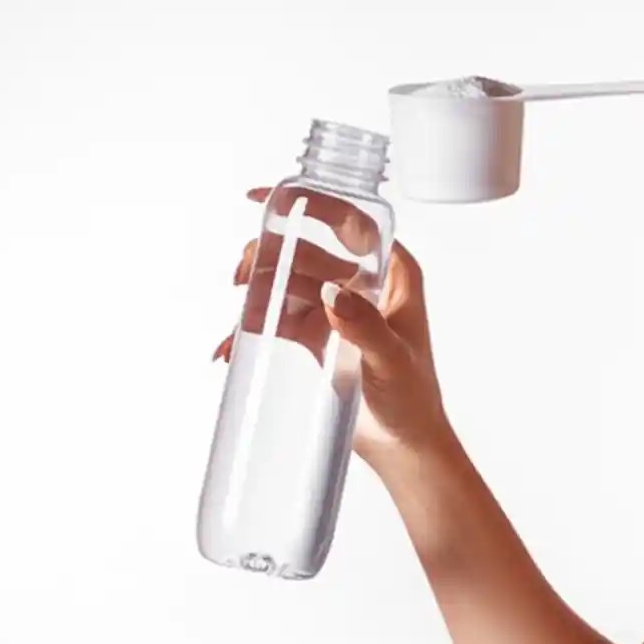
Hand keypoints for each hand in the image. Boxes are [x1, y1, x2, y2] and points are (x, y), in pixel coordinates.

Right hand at [214, 185, 458, 474]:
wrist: (404, 446)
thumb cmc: (413, 401)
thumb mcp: (392, 361)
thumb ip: (366, 328)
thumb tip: (332, 295)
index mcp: (394, 273)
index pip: (352, 223)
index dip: (313, 203)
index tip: (272, 197)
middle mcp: (364, 284)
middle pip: (306, 250)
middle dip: (269, 255)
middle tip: (241, 276)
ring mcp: (337, 308)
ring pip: (287, 281)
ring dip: (257, 291)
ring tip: (240, 316)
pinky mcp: (318, 334)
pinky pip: (278, 317)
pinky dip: (253, 326)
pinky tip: (230, 345)